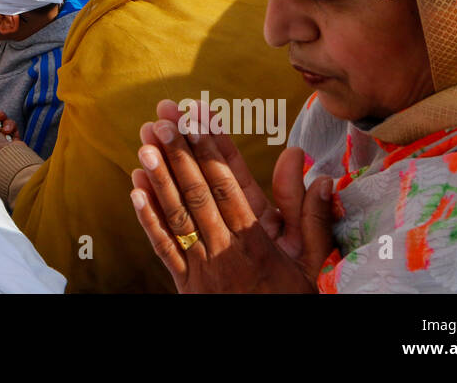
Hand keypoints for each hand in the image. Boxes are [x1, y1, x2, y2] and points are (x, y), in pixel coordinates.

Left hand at [129, 99, 332, 293]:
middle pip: (198, 192)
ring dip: (159, 176)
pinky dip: (148, 217)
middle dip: (179, 152)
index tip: (198, 117)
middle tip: (163, 118)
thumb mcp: (312, 262)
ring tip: (144, 142)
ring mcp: (202, 266)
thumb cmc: (290, 297)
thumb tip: (321, 176)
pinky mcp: (185, 283)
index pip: (229, 185)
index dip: (212, 149)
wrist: (267, 339)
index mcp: (257, 239)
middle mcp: (225, 248)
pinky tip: (135, 189)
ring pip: (177, 215)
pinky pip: (163, 247)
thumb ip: (313, 218)